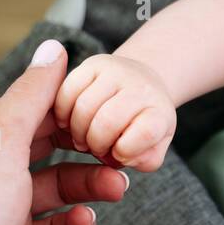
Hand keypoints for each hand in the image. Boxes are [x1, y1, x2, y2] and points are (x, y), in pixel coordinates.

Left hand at [0, 39, 128, 224]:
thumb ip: (32, 96)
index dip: (74, 110)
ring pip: (54, 190)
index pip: (33, 107)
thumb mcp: (1, 143)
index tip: (112, 114)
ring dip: (87, 189)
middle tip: (123, 157)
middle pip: (48, 149)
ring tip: (117, 191)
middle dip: (88, 152)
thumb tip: (54, 48)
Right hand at [53, 53, 176, 171]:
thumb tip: (120, 156)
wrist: (141, 84)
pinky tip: (68, 123)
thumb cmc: (144, 124)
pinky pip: (67, 91)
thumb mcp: (153, 147)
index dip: (125, 151)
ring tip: (82, 139)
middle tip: (94, 149)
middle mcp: (142, 87)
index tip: (118, 154)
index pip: (146, 133)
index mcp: (160, 112)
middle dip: (95, 144)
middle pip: (107, 122)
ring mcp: (117, 72)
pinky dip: (63, 113)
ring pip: (84, 107)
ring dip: (77, 131)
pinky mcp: (93, 63)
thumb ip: (143, 160)